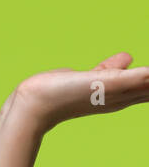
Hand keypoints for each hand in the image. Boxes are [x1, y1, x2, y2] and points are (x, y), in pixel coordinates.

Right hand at [6, 52, 148, 136]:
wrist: (30, 107)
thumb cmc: (65, 96)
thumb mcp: (102, 84)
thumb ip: (131, 76)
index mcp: (125, 94)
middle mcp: (118, 94)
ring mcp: (102, 89)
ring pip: (133, 79)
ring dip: (146, 73)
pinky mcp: (85, 82)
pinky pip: (111, 73)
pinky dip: (121, 66)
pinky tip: (121, 59)